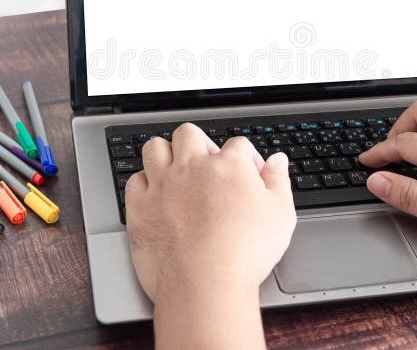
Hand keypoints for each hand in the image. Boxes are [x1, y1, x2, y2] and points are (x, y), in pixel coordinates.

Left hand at [125, 122, 295, 302]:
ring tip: (176, 171)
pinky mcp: (140, 208)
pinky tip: (156, 195)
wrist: (206, 283)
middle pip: (189, 134)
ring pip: (155, 147)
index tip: (249, 175)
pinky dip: (144, 184)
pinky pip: (135, 180)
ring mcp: (163, 185)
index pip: (238, 144)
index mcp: (228, 165)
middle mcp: (192, 167)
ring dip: (165, 154)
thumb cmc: (245, 251)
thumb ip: (278, 180)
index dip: (246, 158)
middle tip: (207, 165)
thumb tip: (277, 161)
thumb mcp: (281, 214)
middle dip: (199, 143)